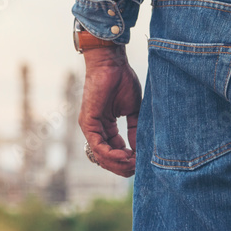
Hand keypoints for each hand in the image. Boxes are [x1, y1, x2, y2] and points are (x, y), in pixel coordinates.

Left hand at [78, 45, 140, 176]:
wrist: (112, 63)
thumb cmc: (122, 80)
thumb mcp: (133, 110)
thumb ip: (135, 130)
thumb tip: (139, 150)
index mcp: (106, 127)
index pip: (115, 151)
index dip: (128, 160)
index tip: (142, 161)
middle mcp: (96, 129)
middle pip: (107, 159)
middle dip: (123, 166)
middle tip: (138, 167)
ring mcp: (90, 127)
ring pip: (101, 156)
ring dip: (118, 163)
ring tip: (133, 163)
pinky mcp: (88, 122)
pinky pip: (97, 146)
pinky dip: (111, 154)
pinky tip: (126, 155)